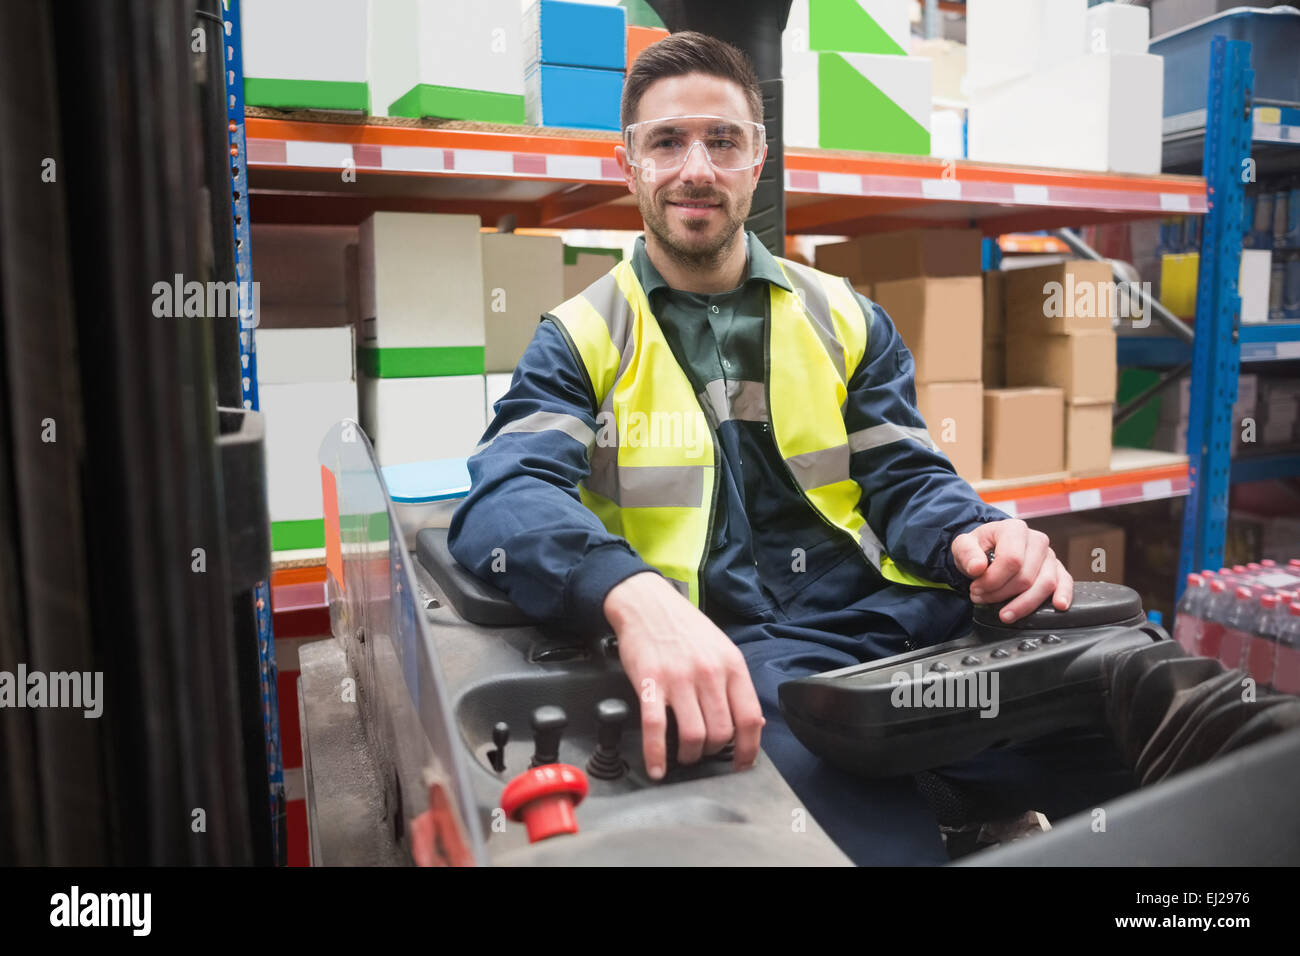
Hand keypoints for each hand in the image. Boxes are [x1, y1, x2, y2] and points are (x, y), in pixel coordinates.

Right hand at [603, 572, 763, 779]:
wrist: (647, 603)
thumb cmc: (685, 628)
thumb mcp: (722, 649)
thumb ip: (736, 684)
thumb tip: (753, 722)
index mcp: (731, 665)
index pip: (750, 718)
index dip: (748, 749)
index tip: (741, 764)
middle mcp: (709, 673)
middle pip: (721, 732)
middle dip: (713, 752)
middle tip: (704, 752)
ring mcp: (678, 679)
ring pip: (693, 735)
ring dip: (689, 755)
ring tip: (684, 755)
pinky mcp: (649, 683)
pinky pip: (656, 728)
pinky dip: (656, 755)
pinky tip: (656, 768)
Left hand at [951, 519, 1072, 623]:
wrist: (989, 548)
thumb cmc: (979, 547)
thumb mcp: (963, 545)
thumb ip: (966, 553)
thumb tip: (977, 567)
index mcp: (1014, 529)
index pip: (1011, 560)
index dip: (993, 580)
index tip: (976, 589)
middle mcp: (1037, 540)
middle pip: (1026, 576)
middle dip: (1001, 594)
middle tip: (981, 598)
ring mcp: (1049, 555)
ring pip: (1045, 584)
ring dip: (1023, 604)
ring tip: (1004, 614)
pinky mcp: (1057, 568)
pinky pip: (1065, 581)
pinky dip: (1063, 594)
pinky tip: (1058, 605)